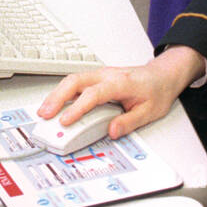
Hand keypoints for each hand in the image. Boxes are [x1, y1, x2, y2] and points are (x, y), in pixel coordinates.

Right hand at [37, 46, 204, 139]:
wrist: (162, 75)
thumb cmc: (156, 90)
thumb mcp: (150, 111)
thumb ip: (129, 122)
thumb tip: (112, 131)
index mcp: (120, 82)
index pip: (93, 94)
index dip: (77, 108)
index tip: (65, 121)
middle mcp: (107, 75)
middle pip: (75, 81)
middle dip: (57, 97)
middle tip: (45, 114)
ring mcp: (100, 74)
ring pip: (72, 79)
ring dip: (56, 94)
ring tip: (44, 111)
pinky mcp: (97, 78)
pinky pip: (76, 82)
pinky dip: (62, 92)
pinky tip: (55, 104)